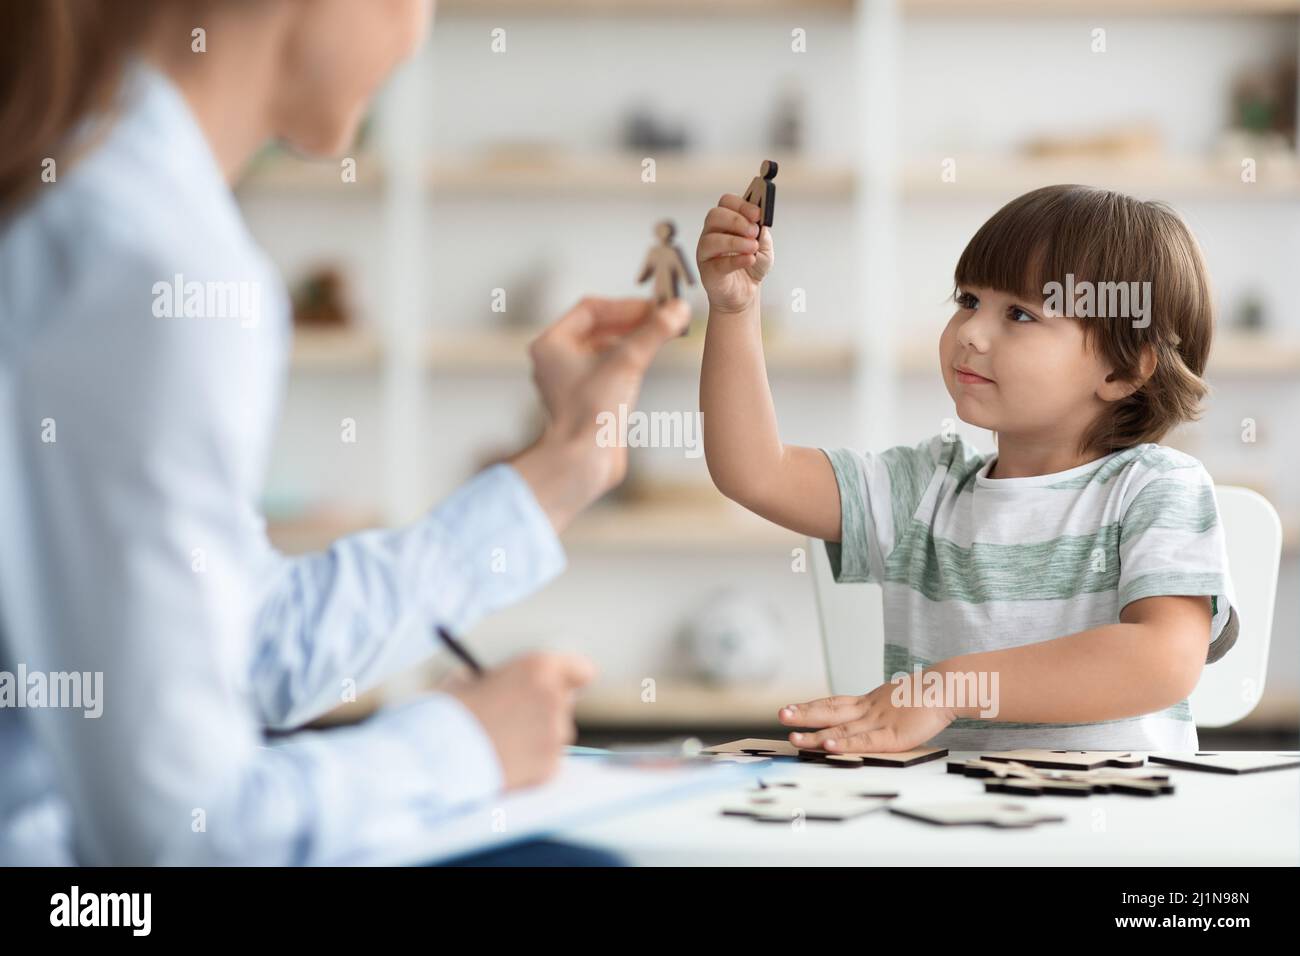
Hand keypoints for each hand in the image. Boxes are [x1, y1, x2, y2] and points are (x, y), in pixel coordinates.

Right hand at [447, 652, 596, 789]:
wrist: (437, 758)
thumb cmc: (447, 713)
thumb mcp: (465, 679)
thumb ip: (493, 678)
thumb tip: (494, 681)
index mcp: (538, 668)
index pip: (580, 669)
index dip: (569, 677)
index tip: (561, 684)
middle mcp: (554, 700)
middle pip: (564, 703)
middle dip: (544, 709)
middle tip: (516, 717)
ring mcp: (555, 736)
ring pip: (555, 735)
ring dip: (537, 737)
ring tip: (503, 744)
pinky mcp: (549, 768)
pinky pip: (546, 762)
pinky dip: (531, 763)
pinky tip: (504, 762)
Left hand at [512, 297, 689, 529]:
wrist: (583, 463)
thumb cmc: (591, 414)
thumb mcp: (627, 363)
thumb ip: (654, 332)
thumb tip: (679, 309)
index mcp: (551, 345)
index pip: (591, 309)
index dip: (626, 306)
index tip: (655, 308)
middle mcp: (556, 361)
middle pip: (599, 328)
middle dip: (633, 322)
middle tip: (664, 318)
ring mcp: (571, 382)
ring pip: (606, 348)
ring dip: (634, 340)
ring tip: (663, 335)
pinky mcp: (587, 400)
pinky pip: (609, 369)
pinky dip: (630, 360)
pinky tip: (651, 359)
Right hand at [696, 193, 773, 313]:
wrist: (746, 293)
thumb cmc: (752, 265)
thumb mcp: (765, 247)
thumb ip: (762, 234)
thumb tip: (760, 223)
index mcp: (726, 221)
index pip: (726, 202)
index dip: (742, 205)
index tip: (758, 214)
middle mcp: (712, 232)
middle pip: (715, 215)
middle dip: (736, 220)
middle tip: (753, 231)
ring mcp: (706, 251)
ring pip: (711, 238)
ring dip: (735, 241)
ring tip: (752, 247)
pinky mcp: (707, 270)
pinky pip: (718, 262)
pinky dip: (736, 260)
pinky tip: (749, 259)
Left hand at [777, 674, 957, 753]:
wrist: (947, 687)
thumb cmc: (926, 695)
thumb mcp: (896, 700)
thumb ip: (881, 709)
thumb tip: (869, 715)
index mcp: (869, 701)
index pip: (833, 703)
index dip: (811, 707)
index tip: (790, 708)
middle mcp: (868, 710)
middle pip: (830, 712)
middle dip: (804, 715)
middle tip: (781, 716)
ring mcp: (878, 722)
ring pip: (841, 729)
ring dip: (815, 734)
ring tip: (794, 738)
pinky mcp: (892, 735)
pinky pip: (864, 741)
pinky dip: (844, 743)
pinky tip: (828, 745)